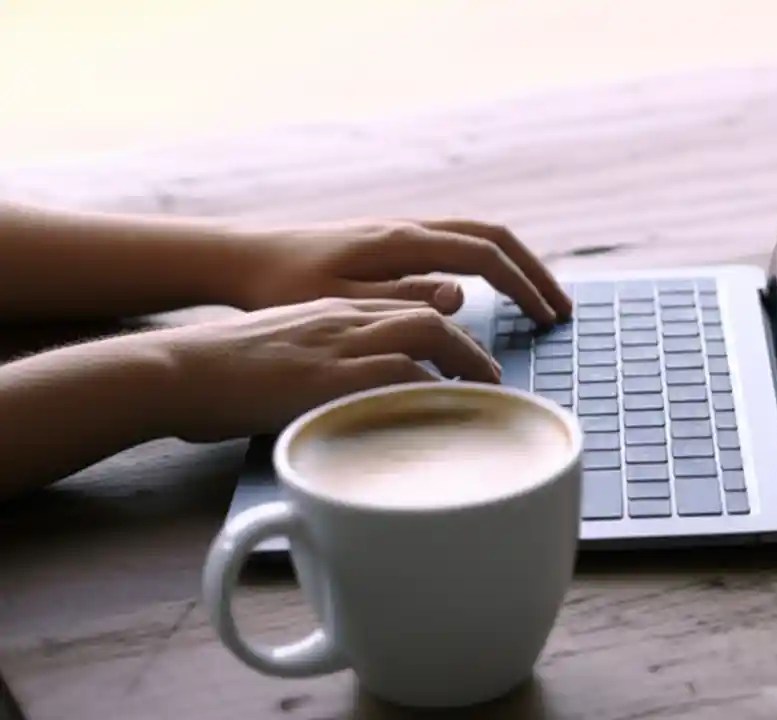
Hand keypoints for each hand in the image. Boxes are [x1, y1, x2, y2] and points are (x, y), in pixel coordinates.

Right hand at [153, 297, 498, 441]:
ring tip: (486, 391)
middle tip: (495, 378)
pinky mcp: (326, 374)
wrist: (173, 370)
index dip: (449, 333)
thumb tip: (362, 398)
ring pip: (426, 331)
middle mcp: (343, 318)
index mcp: (333, 312)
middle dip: (472, 343)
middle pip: (430, 312)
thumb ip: (327, 367)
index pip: (407, 308)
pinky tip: (448, 408)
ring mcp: (337, 342)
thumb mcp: (286, 358)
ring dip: (465, 360)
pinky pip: (398, 371)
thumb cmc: (221, 373)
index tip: (470, 361)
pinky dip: (431, 387)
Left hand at [228, 218, 572, 323]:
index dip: (524, 287)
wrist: (241, 260)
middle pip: (492, 237)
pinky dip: (487, 265)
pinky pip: (454, 245)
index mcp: (402, 242)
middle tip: (559, 308)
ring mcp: (399, 233)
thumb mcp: (340, 303)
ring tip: (534, 301)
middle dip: (533, 271)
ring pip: (475, 237)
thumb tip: (462, 294)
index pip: (485, 256)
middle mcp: (407, 228)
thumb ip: (402, 299)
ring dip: (513, 266)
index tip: (548, 319)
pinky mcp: (389, 244)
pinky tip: (486, 294)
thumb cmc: (283, 288)